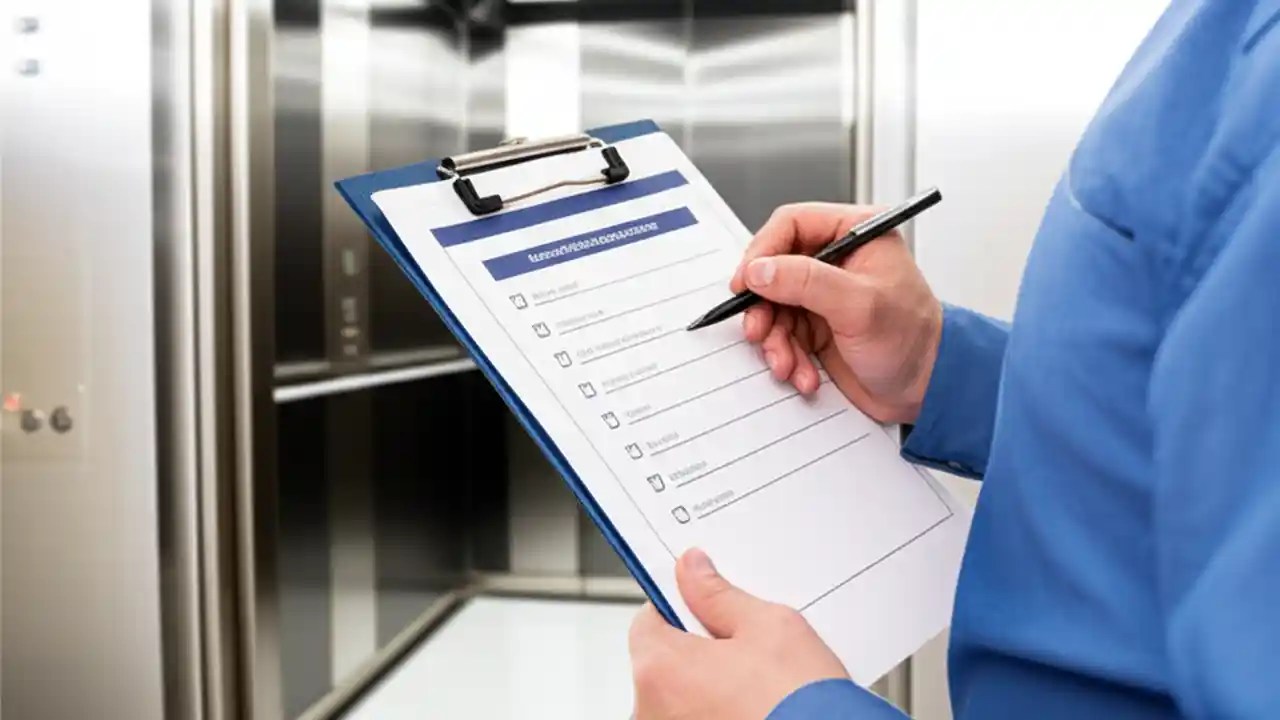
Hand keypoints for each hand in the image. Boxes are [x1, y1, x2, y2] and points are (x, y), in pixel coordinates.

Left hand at [629, 549, 848, 719]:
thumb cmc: (801, 702)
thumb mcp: (768, 626)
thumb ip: (718, 595)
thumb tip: (691, 570)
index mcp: (660, 668)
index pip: (649, 621)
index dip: (681, 609)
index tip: (706, 609)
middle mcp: (652, 710)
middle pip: (665, 662)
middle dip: (699, 652)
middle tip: (745, 650)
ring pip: (682, 697)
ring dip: (709, 688)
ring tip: (756, 687)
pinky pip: (698, 718)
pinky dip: (718, 713)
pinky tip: (754, 710)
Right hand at [730, 203, 942, 424]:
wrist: (926, 389)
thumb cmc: (913, 340)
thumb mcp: (859, 306)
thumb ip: (807, 281)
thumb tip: (760, 270)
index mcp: (856, 234)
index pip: (792, 224)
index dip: (763, 251)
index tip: (746, 282)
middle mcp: (837, 260)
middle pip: (775, 267)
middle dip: (763, 305)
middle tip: (758, 329)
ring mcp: (825, 295)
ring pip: (773, 306)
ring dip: (774, 339)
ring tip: (786, 363)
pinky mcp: (817, 326)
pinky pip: (782, 335)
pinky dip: (785, 356)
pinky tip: (802, 373)